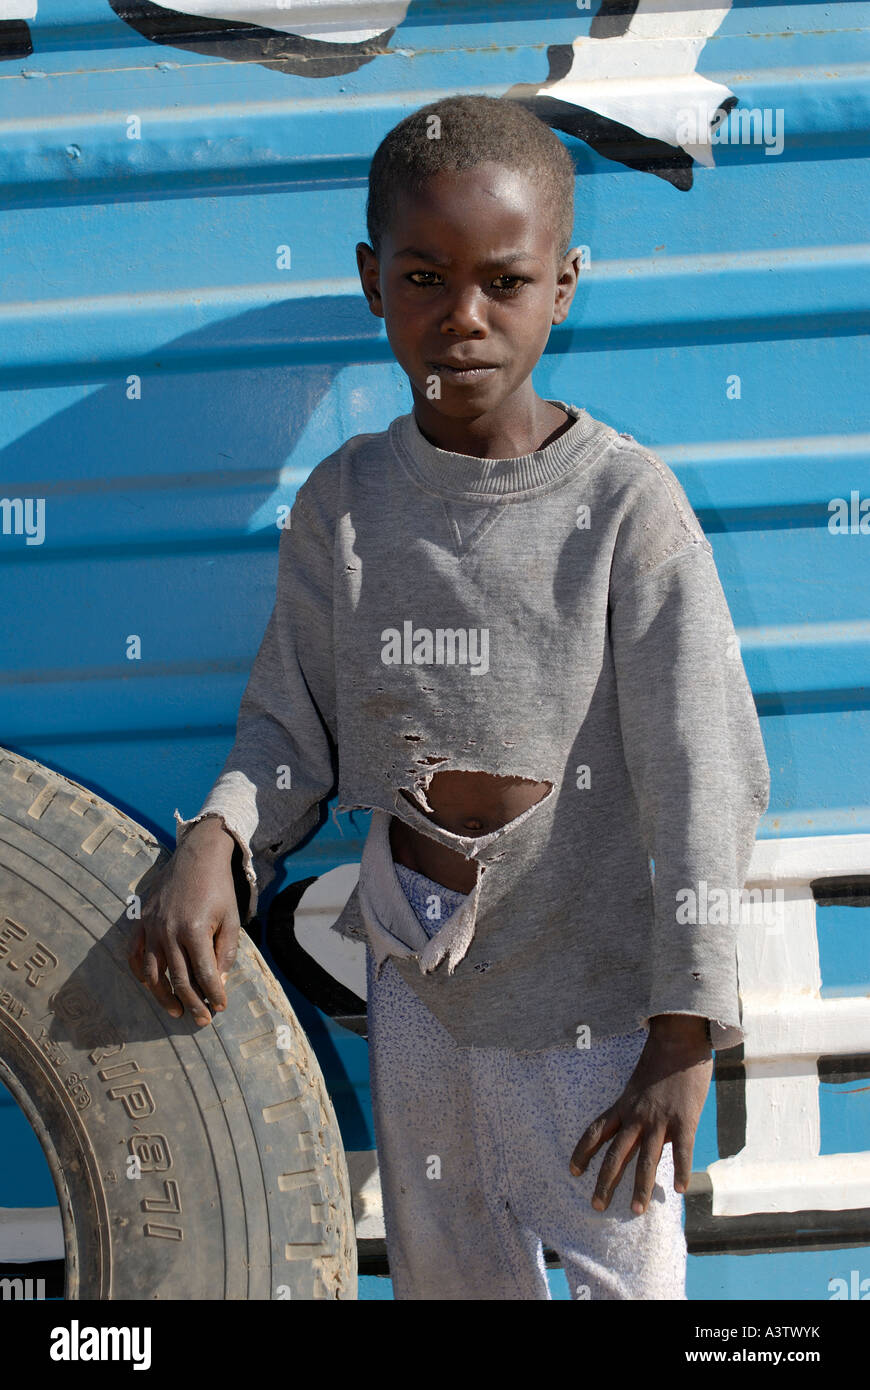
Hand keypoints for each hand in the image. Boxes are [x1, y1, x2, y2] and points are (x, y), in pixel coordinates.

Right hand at [128, 817, 240, 1026]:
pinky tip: (151, 986)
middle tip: (202, 1020)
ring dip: (164, 996)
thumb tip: (217, 983)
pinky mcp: (141, 921)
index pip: (204, 973)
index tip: (221, 1007)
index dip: (214, 994)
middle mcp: (168, 931)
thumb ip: (225, 952)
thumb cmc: (218, 888)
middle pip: (178, 978)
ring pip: (152, 973)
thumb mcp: (231, 919)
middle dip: (192, 1003)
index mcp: (194, 929)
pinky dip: (141, 973)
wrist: (197, 856)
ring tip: (176, 1011)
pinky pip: (134, 955)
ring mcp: (151, 927)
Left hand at [569, 1015, 711, 1213]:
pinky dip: (681, 1171)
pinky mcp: (684, 1119)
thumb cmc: (660, 1058)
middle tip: (596, 1207)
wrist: (679, 1038)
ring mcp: (660, 1118)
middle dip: (605, 1182)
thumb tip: (644, 1135)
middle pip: (615, 1154)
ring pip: (645, 1159)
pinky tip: (679, 1190)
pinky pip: (682, 1151)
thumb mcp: (638, 1083)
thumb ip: (638, 1108)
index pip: (595, 1132)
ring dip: (639, 1187)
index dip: (582, 1152)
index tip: (573, 1170)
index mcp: (623, 1104)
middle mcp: (636, 1115)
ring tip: (635, 1211)